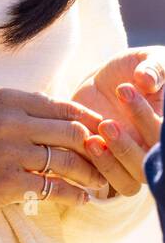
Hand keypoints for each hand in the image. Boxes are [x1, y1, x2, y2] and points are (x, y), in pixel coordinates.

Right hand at [0, 89, 109, 220]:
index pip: (61, 105)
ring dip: (89, 174)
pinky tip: (81, 199)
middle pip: (71, 130)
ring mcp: (10, 152)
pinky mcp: (8, 182)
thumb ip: (19, 110)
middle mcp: (10, 120)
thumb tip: (62, 117)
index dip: (88, 119)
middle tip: (105, 159)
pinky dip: (73, 195)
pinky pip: (54, 188)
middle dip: (95, 147)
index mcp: (5, 98)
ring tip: (97, 183)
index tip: (101, 132)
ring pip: (68, 161)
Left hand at [72, 48, 164, 196]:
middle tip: (106, 123)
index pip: (163, 137)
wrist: (107, 79)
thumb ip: (155, 68)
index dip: (147, 120)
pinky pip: (108, 181)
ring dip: (112, 164)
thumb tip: (147, 79)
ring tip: (92, 138)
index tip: (125, 89)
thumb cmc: (137, 69)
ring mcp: (133, 161)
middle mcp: (154, 150)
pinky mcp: (109, 164)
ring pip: (131, 182)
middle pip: (150, 165)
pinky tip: (86, 142)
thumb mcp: (150, 60)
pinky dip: (98, 167)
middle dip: (127, 146)